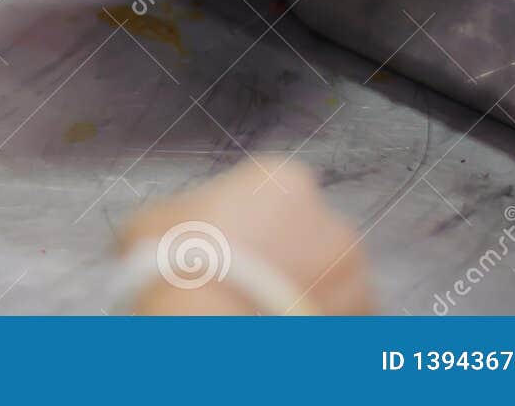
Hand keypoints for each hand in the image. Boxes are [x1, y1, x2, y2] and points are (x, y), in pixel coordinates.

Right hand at [119, 156, 373, 313]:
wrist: (206, 323)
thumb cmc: (178, 265)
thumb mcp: (151, 225)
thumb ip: (175, 220)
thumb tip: (166, 234)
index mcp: (281, 179)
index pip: (272, 198)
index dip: (248, 230)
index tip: (230, 255)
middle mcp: (326, 216)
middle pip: (305, 238)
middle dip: (283, 262)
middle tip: (248, 291)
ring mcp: (351, 268)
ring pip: (328, 280)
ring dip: (304, 295)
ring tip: (264, 320)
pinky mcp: (363, 314)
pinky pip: (343, 318)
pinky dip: (318, 326)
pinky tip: (283, 335)